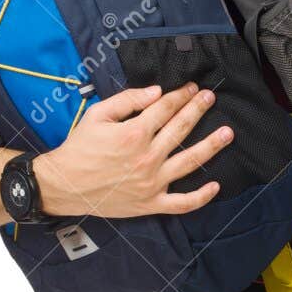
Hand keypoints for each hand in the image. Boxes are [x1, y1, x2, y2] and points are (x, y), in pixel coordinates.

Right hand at [32, 83, 232, 217]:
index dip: (181, 95)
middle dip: (198, 109)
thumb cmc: (79, 148)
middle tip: (210, 98)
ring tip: (228, 133)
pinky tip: (215, 185)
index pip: (166, 108)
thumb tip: (157, 92)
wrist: (64, 185)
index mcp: (134, 133)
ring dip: (212, 145)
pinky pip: (182, 203)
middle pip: (181, 128)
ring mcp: (152, 182)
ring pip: (190, 162)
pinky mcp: (151, 203)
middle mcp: (147, 157)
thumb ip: (128, 100)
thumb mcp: (98, 115)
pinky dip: (201, 197)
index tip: (192, 88)